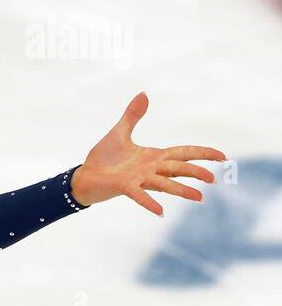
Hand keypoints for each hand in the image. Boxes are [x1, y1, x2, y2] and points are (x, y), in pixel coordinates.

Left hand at [70, 91, 225, 215]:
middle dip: (196, 172)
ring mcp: (138, 179)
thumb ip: (133, 115)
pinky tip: (162, 212)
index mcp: (153, 157)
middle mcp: (150, 169)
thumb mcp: (119, 132)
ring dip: (182, 190)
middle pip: (178, 169)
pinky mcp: (124, 187)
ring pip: (165, 184)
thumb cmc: (103, 158)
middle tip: (214, 179)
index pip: (183, 154)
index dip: (202, 153)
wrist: (84, 176)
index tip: (223, 156)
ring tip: (199, 198)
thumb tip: (144, 93)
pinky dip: (150, 203)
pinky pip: (139, 195)